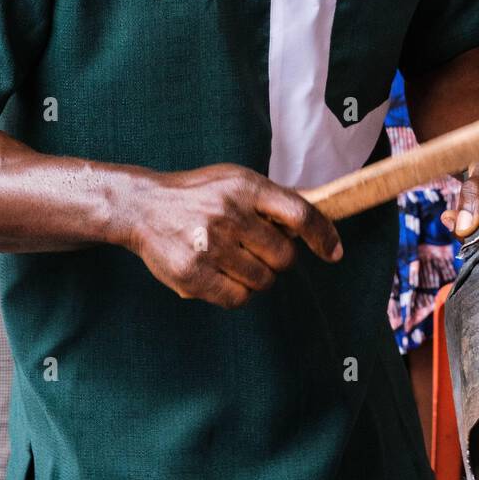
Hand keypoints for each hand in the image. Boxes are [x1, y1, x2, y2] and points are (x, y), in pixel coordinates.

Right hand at [121, 164, 342, 307]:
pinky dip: (239, 293)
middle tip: (259, 251)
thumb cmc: (197, 194)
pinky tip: (224, 276)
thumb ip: (270, 199)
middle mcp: (229, 213)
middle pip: (284, 256)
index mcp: (245, 186)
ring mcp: (210, 245)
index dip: (323, 235)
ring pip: (262, 280)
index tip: (334, 252)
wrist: (143, 206)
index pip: (300, 213)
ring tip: (234, 260)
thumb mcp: (235, 180)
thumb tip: (314, 221)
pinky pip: (238, 298)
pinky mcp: (192, 274)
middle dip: (279, 259)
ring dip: (257, 277)